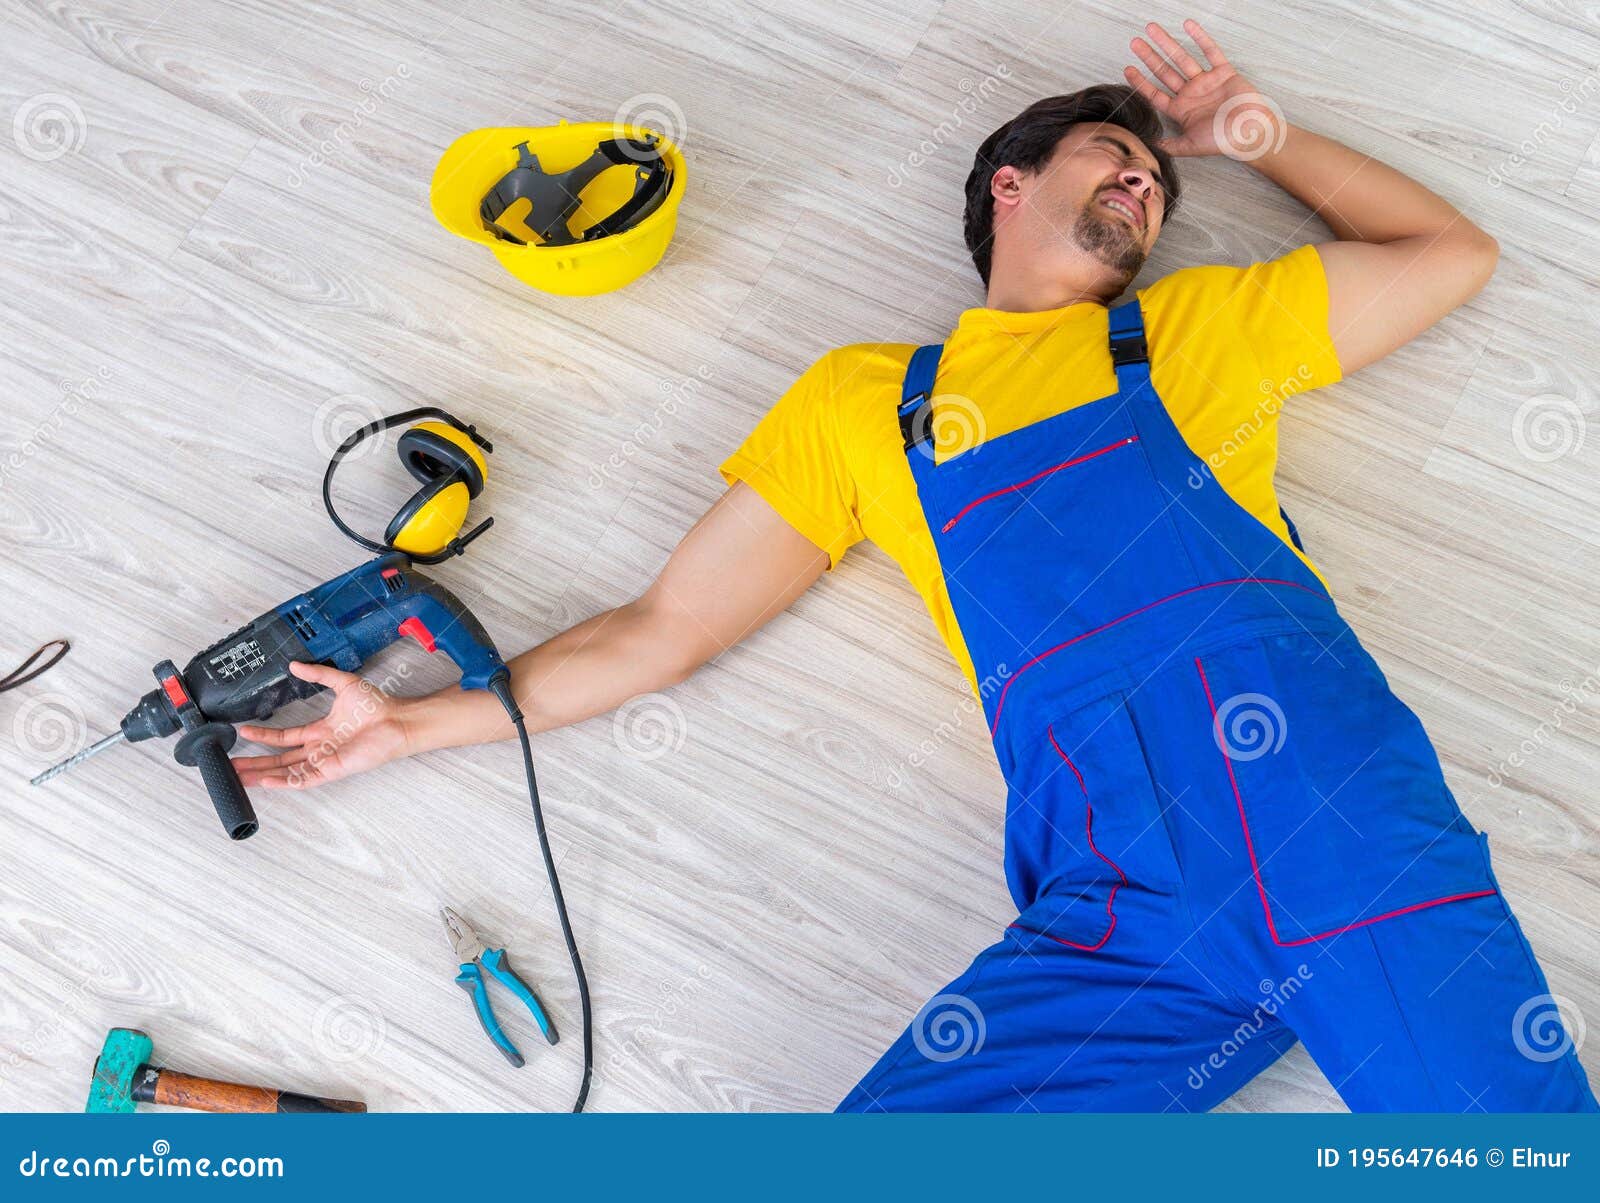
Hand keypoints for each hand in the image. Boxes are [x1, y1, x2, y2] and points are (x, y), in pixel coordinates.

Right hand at [233, 661, 415, 789]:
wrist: (396, 719)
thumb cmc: (376, 706)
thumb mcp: (342, 683)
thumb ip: (318, 674)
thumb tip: (295, 664)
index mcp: (320, 731)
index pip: (284, 737)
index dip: (263, 735)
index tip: (243, 731)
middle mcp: (319, 748)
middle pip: (280, 759)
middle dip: (255, 762)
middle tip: (231, 765)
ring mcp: (324, 761)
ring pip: (287, 772)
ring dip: (263, 775)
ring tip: (239, 777)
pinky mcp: (333, 770)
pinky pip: (304, 779)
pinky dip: (285, 782)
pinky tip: (267, 781)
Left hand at [1124, 19, 1285, 159]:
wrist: (1249, 133)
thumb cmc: (1221, 141)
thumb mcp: (1189, 146)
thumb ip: (1169, 146)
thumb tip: (1147, 148)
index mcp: (1181, 110)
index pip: (1155, 94)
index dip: (1141, 82)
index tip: (1127, 69)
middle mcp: (1191, 94)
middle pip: (1165, 72)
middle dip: (1149, 57)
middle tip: (1135, 43)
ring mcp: (1206, 81)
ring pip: (1183, 58)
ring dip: (1167, 44)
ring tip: (1152, 29)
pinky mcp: (1223, 72)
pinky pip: (1210, 51)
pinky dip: (1200, 37)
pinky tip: (1187, 25)